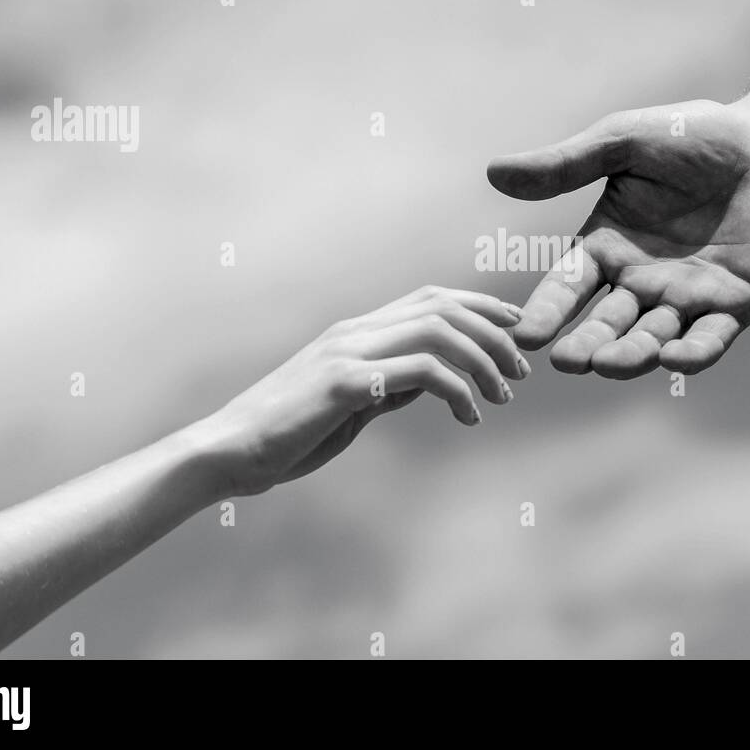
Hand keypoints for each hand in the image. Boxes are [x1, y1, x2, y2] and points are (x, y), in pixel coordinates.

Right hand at [203, 286, 528, 494]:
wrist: (227, 451)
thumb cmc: (285, 435)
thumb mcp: (348, 407)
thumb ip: (386, 387)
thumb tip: (427, 384)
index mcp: (354, 332)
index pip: (429, 298)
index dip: (479, 305)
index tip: (515, 326)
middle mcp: (354, 331)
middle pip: (443, 306)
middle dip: (493, 332)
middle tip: (521, 369)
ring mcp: (348, 351)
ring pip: (439, 331)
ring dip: (483, 360)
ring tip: (503, 396)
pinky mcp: (345, 382)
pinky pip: (422, 371)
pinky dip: (458, 389)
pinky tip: (469, 416)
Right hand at [486, 98, 749, 378]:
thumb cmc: (693, 135)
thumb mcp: (622, 142)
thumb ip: (565, 164)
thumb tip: (494, 173)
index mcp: (607, 245)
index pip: (568, 286)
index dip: (547, 311)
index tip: (525, 336)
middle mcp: (641, 280)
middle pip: (606, 324)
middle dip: (587, 344)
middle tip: (568, 360)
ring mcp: (687, 297)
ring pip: (652, 338)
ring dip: (631, 355)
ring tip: (609, 363)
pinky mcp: (734, 305)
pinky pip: (709, 338)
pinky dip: (693, 353)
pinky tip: (675, 359)